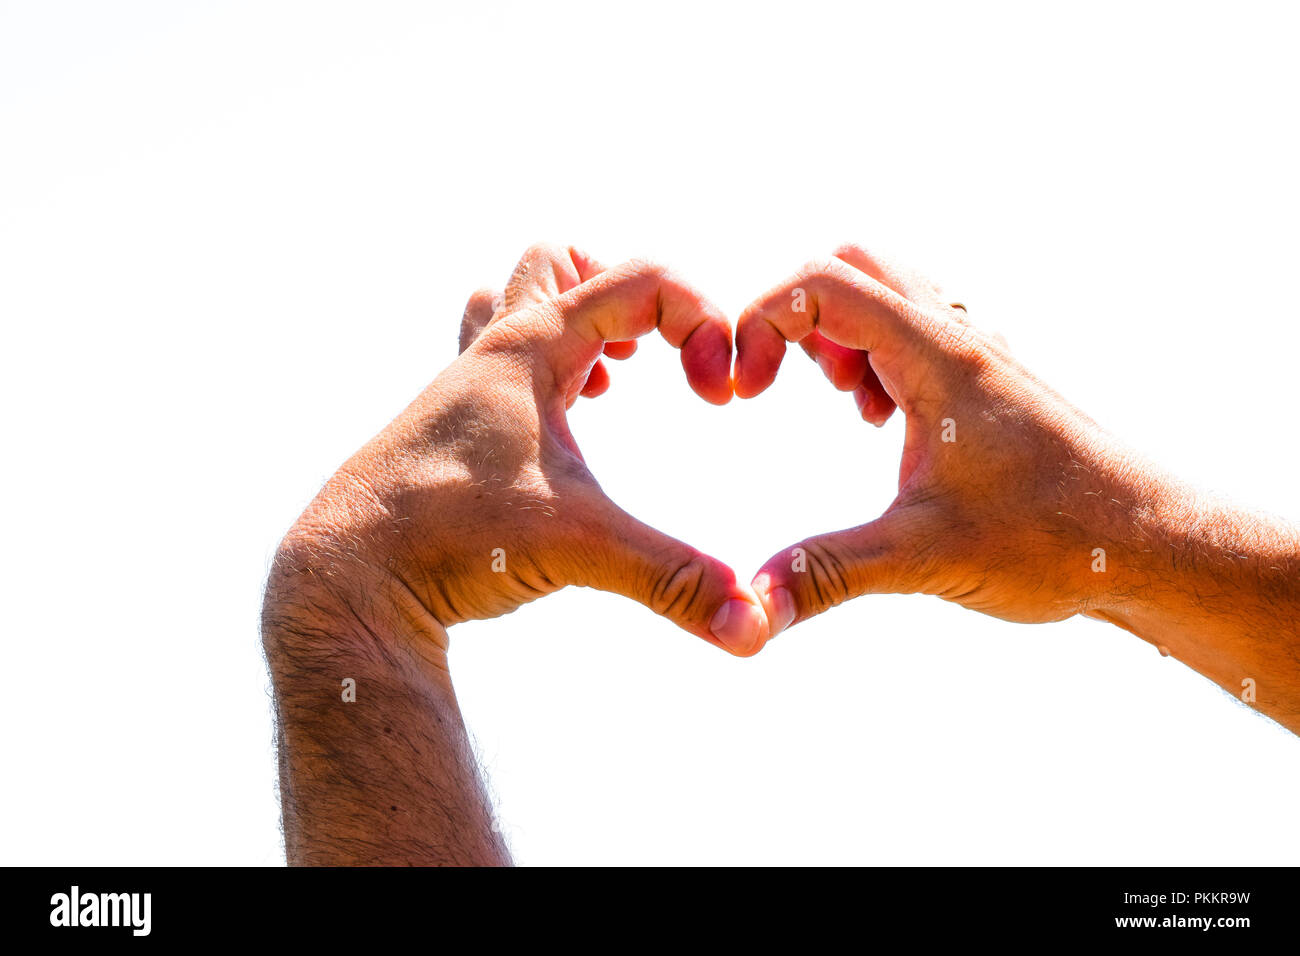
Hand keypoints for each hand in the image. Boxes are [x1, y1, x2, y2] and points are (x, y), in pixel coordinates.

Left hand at [270, 243, 769, 656]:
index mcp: (530, 349)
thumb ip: (674, 581)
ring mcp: (463, 387)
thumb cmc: (447, 541)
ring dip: (568, 323)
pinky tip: (561, 431)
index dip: (702, 319)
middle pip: (559, 260)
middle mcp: (492, 353)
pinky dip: (538, 372)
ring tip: (605, 383)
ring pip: (512, 301)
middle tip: (653, 358)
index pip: (640, 277)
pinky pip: (495, 361)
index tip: (720, 395)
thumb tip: (754, 628)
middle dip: (623, 293)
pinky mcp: (449, 429)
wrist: (346, 574)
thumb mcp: (580, 550)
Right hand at [735, 243, 1175, 634]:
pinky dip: (877, 354)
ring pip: (891, 293)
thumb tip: (747, 608)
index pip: (824, 283)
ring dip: (842, 333)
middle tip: (788, 382)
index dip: (761, 320)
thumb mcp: (924, 557)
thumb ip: (826, 575)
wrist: (1154, 545)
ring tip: (844, 403)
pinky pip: (918, 329)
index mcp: (938, 356)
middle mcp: (960, 337)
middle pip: (856, 264)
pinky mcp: (990, 383)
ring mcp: (979, 355)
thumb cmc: (1056, 540)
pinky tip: (884, 421)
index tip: (746, 389)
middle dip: (798, 313)